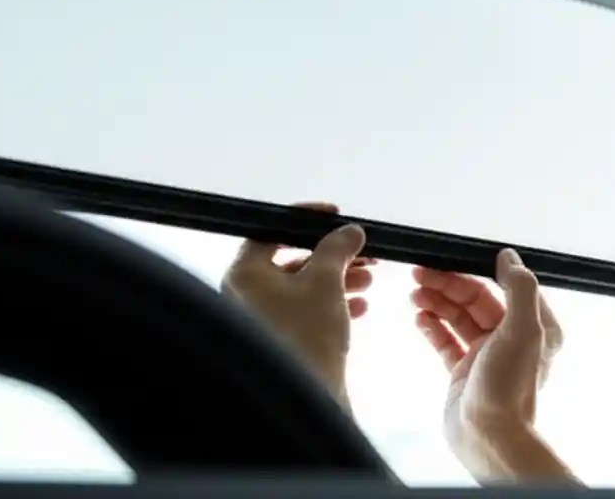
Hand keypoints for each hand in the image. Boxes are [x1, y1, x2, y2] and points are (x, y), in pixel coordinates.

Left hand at [222, 202, 372, 409]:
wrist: (305, 400)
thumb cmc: (306, 336)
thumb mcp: (326, 281)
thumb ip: (338, 248)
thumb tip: (349, 231)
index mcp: (244, 273)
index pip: (273, 231)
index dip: (308, 220)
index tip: (335, 216)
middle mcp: (244, 295)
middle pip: (292, 261)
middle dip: (333, 256)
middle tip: (362, 253)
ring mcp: (259, 321)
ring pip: (301, 288)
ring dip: (338, 280)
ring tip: (370, 280)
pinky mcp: (278, 342)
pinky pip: (304, 313)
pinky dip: (331, 305)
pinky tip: (361, 306)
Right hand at [412, 248, 573, 482]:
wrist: (488, 437)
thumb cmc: (508, 388)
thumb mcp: (522, 330)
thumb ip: (519, 289)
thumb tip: (508, 257)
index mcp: (533, 326)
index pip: (501, 286)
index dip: (473, 271)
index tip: (447, 259)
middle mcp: (511, 338)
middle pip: (476, 300)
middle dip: (448, 286)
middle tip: (419, 274)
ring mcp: (485, 355)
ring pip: (458, 318)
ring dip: (436, 303)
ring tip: (414, 295)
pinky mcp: (463, 372)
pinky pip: (446, 341)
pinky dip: (432, 327)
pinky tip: (419, 318)